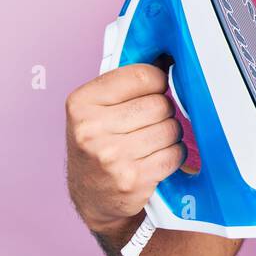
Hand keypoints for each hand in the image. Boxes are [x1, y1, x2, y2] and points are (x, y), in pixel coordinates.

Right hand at [65, 62, 185, 234]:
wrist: (92, 197)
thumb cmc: (98, 146)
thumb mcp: (94, 110)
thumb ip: (123, 85)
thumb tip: (167, 58)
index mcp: (81, 103)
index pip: (142, 76)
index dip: (157, 82)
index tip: (155, 89)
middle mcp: (91, 129)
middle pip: (160, 104)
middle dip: (163, 112)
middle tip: (149, 123)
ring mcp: (111, 156)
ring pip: (171, 128)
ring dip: (169, 135)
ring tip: (151, 142)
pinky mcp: (132, 179)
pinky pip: (174, 154)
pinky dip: (173, 154)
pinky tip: (156, 158)